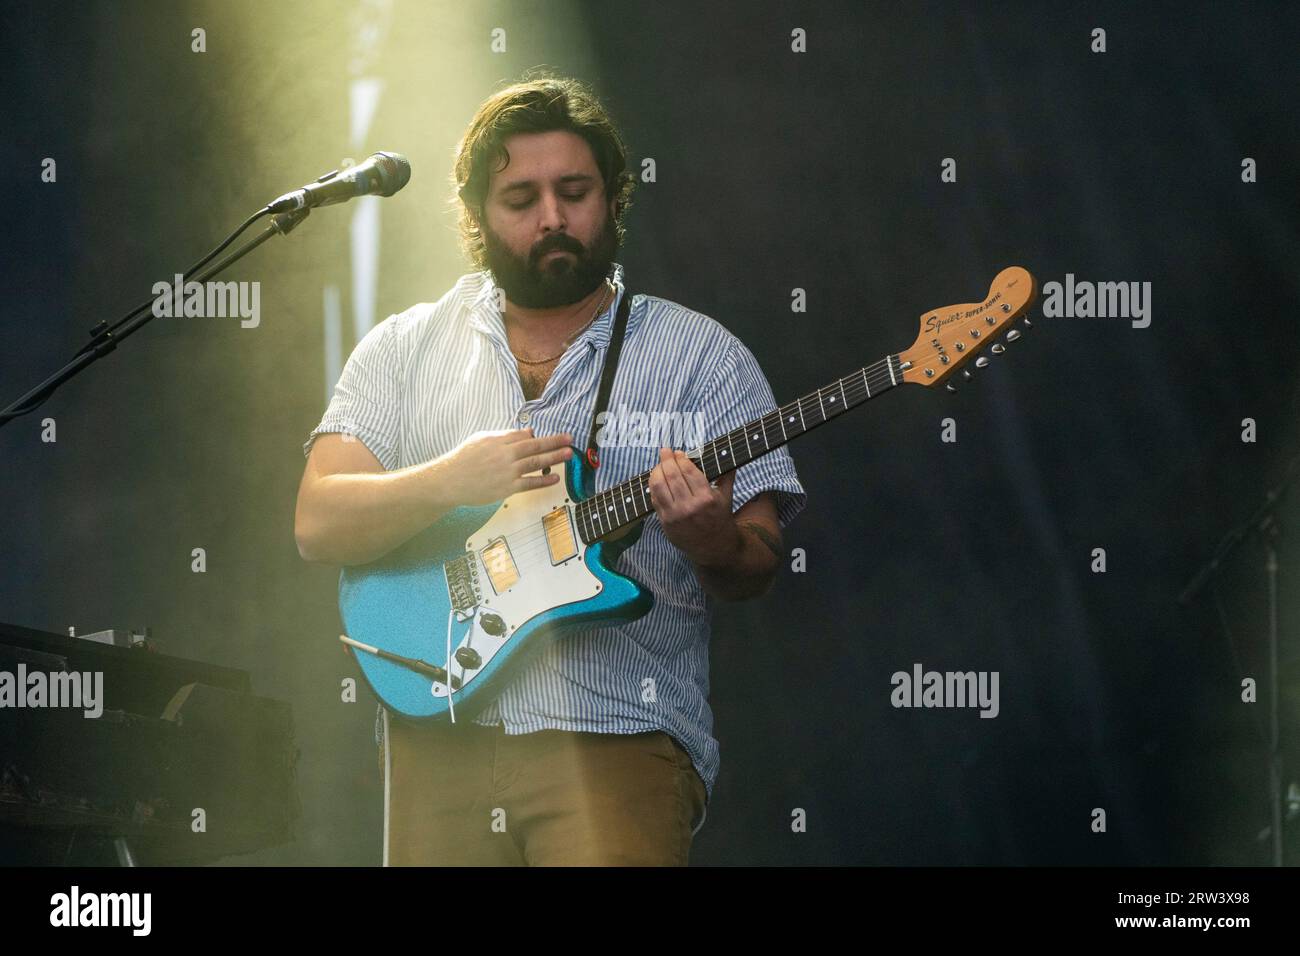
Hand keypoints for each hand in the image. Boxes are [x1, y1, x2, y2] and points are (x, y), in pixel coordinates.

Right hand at [438, 428, 572, 505]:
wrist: (450, 481)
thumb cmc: (464, 459)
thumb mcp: (481, 439)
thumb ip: (504, 435)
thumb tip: (527, 432)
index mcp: (498, 440)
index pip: (523, 435)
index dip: (538, 435)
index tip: (552, 436)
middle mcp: (504, 454)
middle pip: (534, 445)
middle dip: (554, 442)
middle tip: (570, 439)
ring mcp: (507, 471)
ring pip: (535, 462)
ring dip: (554, 458)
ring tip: (569, 454)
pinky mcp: (507, 487)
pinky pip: (530, 483)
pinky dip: (544, 481)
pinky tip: (555, 478)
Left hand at [646, 447, 739, 566]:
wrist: (715, 549)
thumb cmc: (721, 520)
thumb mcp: (727, 498)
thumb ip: (726, 476)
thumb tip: (727, 455)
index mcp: (707, 498)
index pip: (688, 470)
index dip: (680, 458)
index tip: (678, 452)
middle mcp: (690, 506)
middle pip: (672, 475)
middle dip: (666, 460)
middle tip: (665, 451)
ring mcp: (676, 516)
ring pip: (659, 486)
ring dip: (656, 471)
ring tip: (658, 465)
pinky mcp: (666, 524)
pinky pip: (655, 500)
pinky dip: (653, 488)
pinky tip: (656, 481)